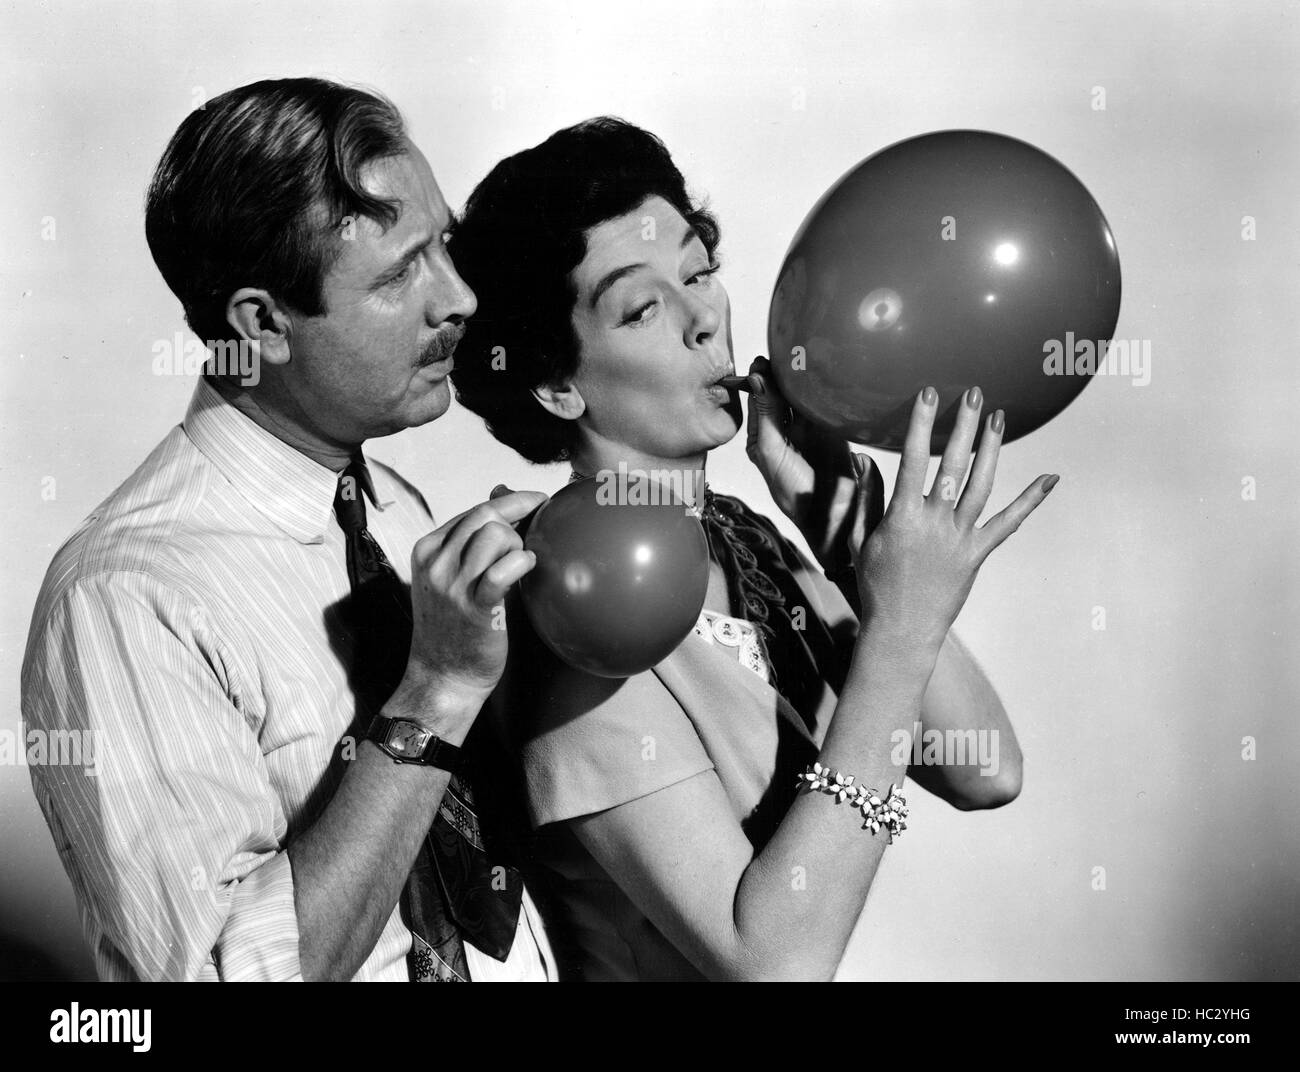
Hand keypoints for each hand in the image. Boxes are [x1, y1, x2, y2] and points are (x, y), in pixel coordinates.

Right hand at [391, 486, 545, 735]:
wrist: (441, 677)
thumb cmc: (455, 626)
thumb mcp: (454, 574)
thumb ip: (475, 536)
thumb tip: (502, 490)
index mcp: (428, 550)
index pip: (474, 511)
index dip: (511, 504)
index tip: (537, 503)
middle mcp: (436, 563)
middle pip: (486, 516)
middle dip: (521, 518)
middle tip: (538, 532)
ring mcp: (452, 585)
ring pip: (496, 535)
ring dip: (519, 544)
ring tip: (523, 564)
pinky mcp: (475, 608)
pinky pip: (504, 569)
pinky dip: (522, 563)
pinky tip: (528, 570)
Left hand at [744, 355, 881, 568]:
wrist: (834, 519)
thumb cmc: (797, 494)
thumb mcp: (773, 452)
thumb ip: (765, 414)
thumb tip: (756, 378)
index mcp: (764, 436)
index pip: (760, 398)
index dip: (761, 377)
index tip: (764, 358)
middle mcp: (787, 431)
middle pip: (783, 392)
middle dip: (784, 372)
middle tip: (788, 349)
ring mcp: (812, 430)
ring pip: (806, 395)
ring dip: (806, 378)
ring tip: (807, 355)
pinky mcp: (835, 430)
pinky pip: (829, 403)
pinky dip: (828, 389)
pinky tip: (828, 373)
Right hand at [855, 386, 1056, 652]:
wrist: (902, 630)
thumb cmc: (874, 585)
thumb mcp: (860, 539)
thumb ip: (867, 497)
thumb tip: (863, 459)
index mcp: (902, 518)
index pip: (914, 461)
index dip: (923, 425)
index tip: (929, 395)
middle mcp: (935, 524)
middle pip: (954, 466)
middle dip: (965, 426)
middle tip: (975, 394)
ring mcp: (960, 539)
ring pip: (981, 486)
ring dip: (992, 449)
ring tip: (999, 418)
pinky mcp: (977, 554)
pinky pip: (1008, 524)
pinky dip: (1030, 501)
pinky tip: (1050, 479)